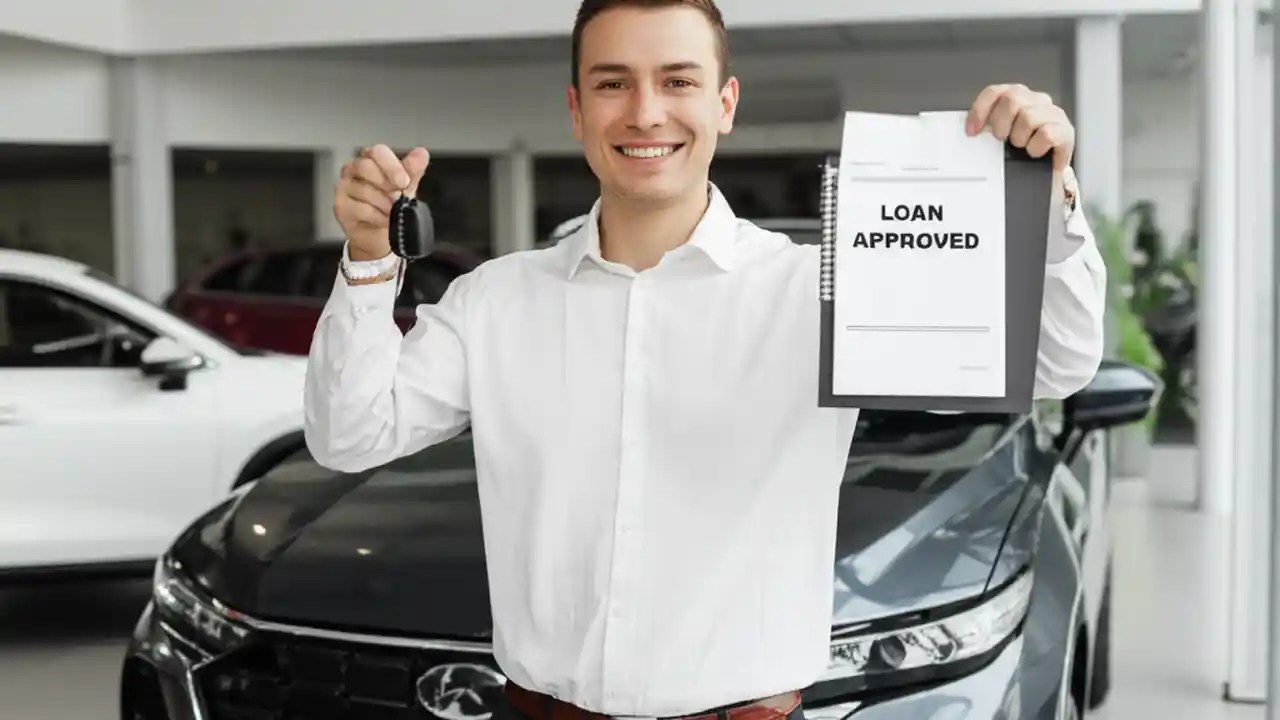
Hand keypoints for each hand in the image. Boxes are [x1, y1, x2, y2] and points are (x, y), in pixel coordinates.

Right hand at [335, 144, 429, 259]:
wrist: (380, 235)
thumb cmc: (390, 206)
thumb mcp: (406, 187)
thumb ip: (412, 170)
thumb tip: (422, 153)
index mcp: (370, 159)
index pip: (377, 152)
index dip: (391, 166)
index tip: (404, 181)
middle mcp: (353, 169)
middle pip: (365, 166)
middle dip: (386, 184)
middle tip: (398, 198)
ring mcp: (344, 187)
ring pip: (364, 190)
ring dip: (384, 204)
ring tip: (393, 212)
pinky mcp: (340, 206)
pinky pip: (359, 208)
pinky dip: (377, 216)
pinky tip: (384, 220)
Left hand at [965, 84, 1074, 171]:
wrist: (1044, 174)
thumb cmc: (1019, 153)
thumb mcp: (1000, 135)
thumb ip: (986, 127)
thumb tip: (969, 131)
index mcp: (1017, 97)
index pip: (995, 92)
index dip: (980, 110)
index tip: (972, 131)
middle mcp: (1035, 100)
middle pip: (1012, 100)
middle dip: (1001, 124)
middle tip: (1003, 139)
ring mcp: (1052, 113)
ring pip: (1028, 117)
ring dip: (1019, 138)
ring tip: (1021, 146)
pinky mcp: (1065, 130)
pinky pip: (1046, 134)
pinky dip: (1035, 147)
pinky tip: (1035, 152)